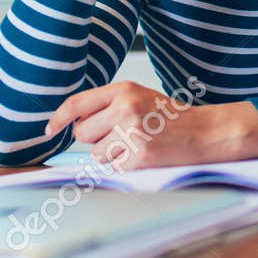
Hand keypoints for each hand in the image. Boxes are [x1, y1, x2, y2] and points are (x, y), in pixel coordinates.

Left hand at [44, 83, 257, 168]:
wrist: (207, 132)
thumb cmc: (173, 118)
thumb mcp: (140, 98)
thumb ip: (109, 105)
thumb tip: (74, 124)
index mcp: (124, 90)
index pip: (77, 104)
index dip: (59, 118)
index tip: (50, 129)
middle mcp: (125, 109)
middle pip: (82, 133)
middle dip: (94, 140)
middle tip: (119, 137)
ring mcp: (132, 133)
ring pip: (95, 154)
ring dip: (111, 155)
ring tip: (137, 145)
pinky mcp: (139, 156)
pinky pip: (113, 167)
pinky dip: (125, 166)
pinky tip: (145, 155)